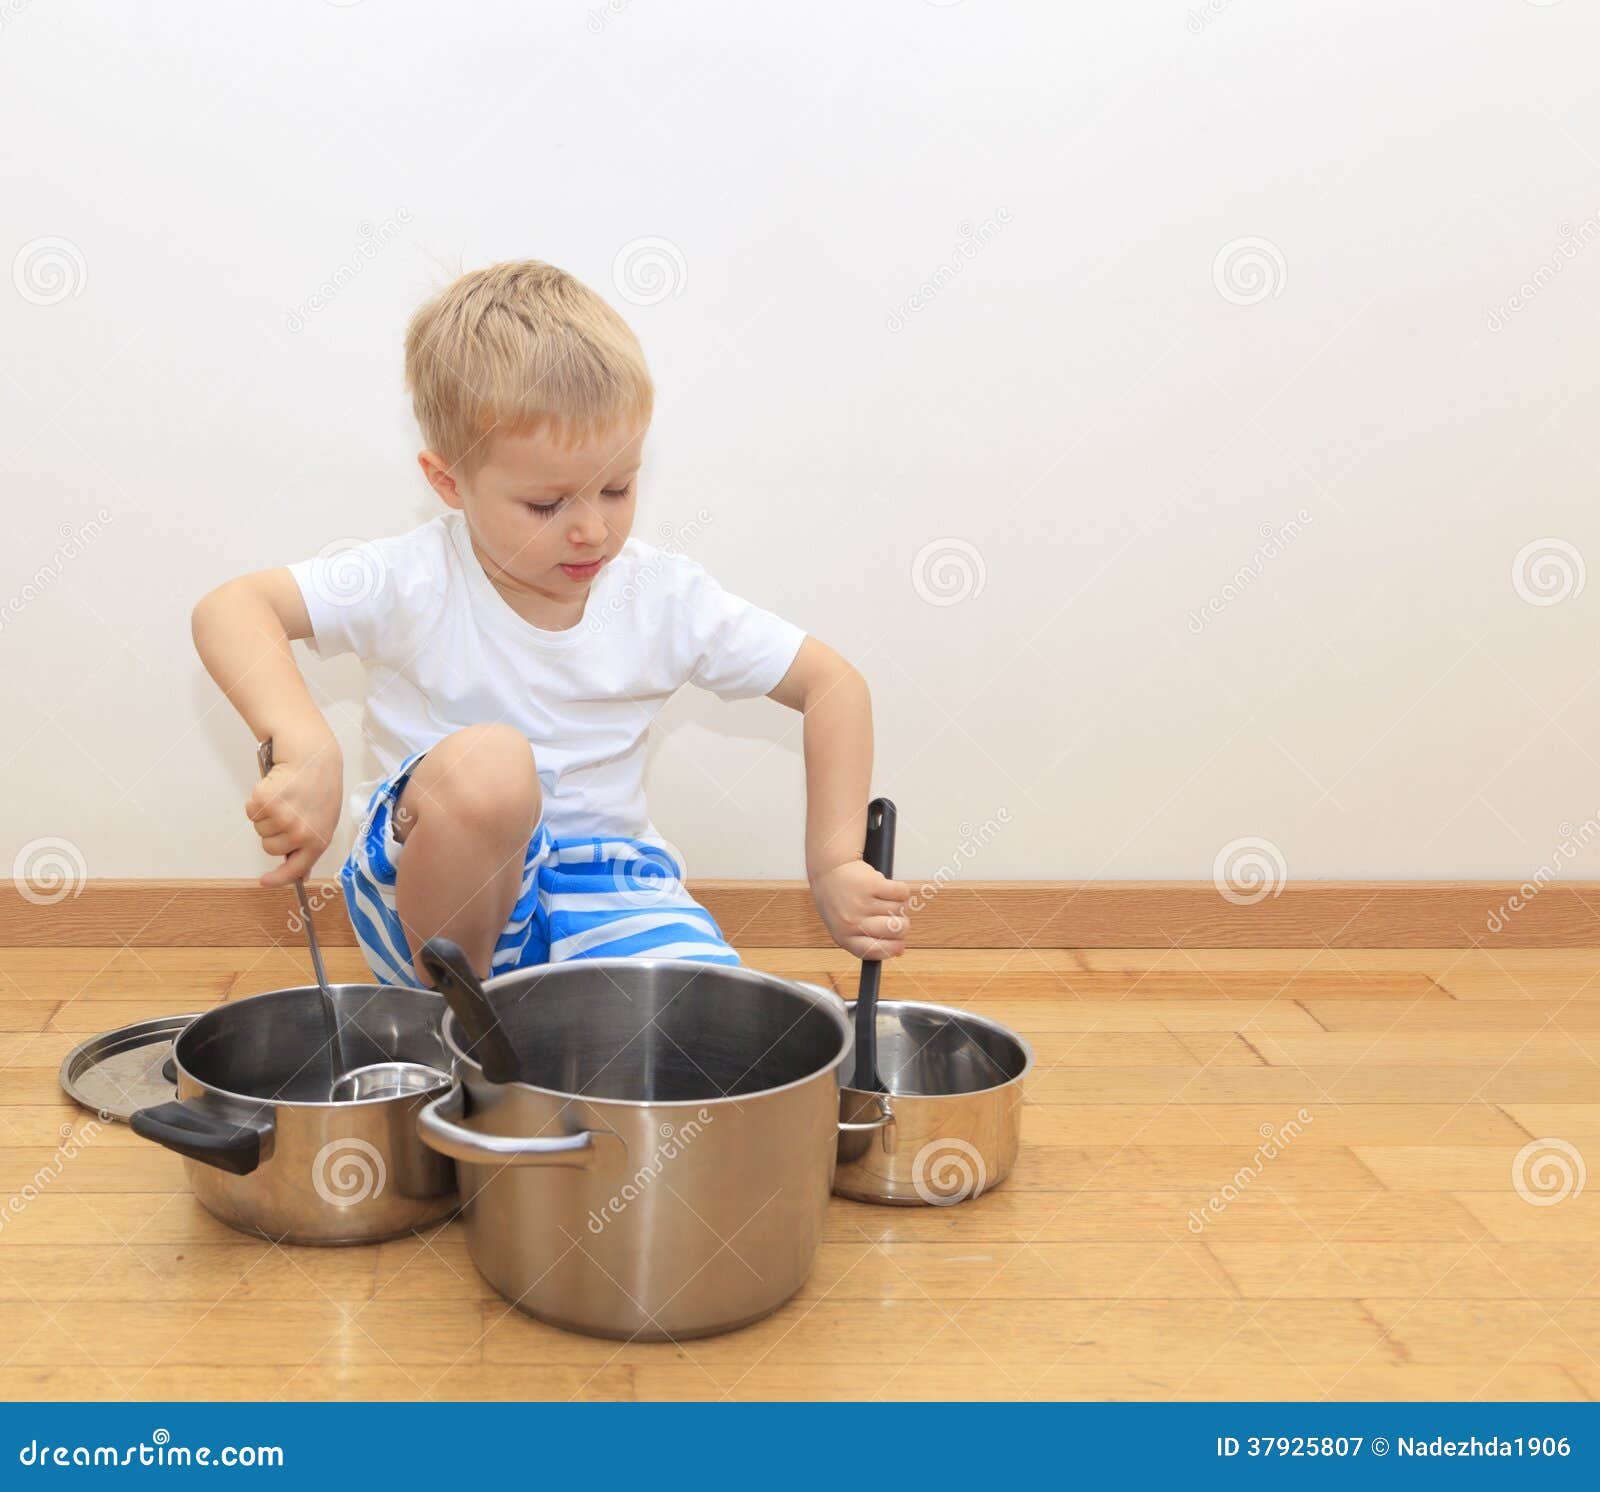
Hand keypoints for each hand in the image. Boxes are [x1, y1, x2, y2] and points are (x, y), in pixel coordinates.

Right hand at [246, 730, 342, 886]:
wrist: (312, 754)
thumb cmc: (320, 783)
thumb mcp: (324, 817)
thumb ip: (311, 844)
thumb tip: (301, 872)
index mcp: (318, 839)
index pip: (296, 869)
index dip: (278, 878)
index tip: (265, 881)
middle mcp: (300, 833)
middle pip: (269, 847)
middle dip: (272, 831)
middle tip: (286, 809)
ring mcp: (282, 819)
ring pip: (259, 828)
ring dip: (266, 814)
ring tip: (283, 796)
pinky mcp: (265, 803)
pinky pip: (251, 811)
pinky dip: (257, 800)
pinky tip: (273, 787)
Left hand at [810, 859, 911, 959]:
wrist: (827, 870)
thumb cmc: (838, 901)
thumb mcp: (843, 927)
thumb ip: (865, 941)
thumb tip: (899, 950)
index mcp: (844, 937)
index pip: (877, 951)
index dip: (893, 949)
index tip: (899, 945)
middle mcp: (851, 922)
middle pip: (897, 929)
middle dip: (902, 924)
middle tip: (894, 917)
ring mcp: (861, 903)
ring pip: (899, 909)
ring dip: (896, 903)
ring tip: (881, 898)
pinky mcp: (871, 884)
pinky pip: (901, 892)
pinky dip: (900, 890)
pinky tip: (887, 888)